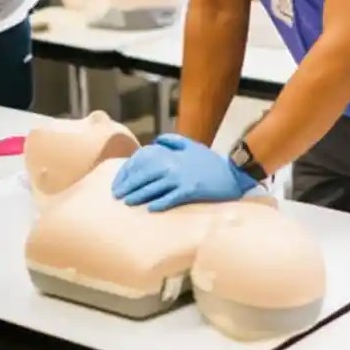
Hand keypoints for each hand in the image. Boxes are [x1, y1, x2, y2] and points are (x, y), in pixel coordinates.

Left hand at [111, 134, 256, 211]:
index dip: (128, 172)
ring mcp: (182, 179)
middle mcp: (173, 166)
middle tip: (117, 195)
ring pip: (154, 188)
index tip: (119, 182)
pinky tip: (151, 209)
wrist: (232, 173)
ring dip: (139, 196)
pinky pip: (171, 198)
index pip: (142, 163)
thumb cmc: (210, 161)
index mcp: (171, 155)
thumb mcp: (192, 145)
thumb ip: (173, 141)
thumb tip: (155, 141)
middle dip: (128, 186)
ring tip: (128, 202)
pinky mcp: (190, 191)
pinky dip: (160, 203)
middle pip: (144, 177)